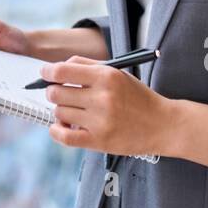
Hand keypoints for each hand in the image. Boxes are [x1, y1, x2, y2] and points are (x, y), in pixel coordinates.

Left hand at [41, 55, 178, 157]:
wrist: (163, 125)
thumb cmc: (137, 97)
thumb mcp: (117, 73)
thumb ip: (87, 66)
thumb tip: (56, 68)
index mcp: (107, 76)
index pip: (63, 70)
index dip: (48, 72)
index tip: (44, 74)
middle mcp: (102, 98)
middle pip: (57, 92)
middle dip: (53, 92)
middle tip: (60, 94)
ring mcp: (100, 121)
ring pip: (59, 112)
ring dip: (60, 111)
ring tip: (72, 111)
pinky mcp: (99, 141)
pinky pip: (64, 136)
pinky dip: (56, 130)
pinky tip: (61, 126)